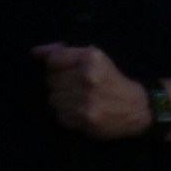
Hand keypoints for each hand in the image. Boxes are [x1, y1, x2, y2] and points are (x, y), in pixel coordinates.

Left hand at [36, 38, 155, 144]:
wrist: (135, 107)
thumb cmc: (112, 80)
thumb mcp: (95, 58)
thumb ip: (65, 53)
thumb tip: (35, 52)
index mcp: (90, 57)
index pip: (53, 60)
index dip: (53, 66)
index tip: (59, 70)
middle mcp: (86, 76)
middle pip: (51, 80)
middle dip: (59, 83)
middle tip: (74, 86)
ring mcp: (84, 99)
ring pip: (53, 99)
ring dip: (62, 100)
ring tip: (77, 99)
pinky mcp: (84, 118)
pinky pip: (60, 115)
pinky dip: (66, 114)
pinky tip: (79, 111)